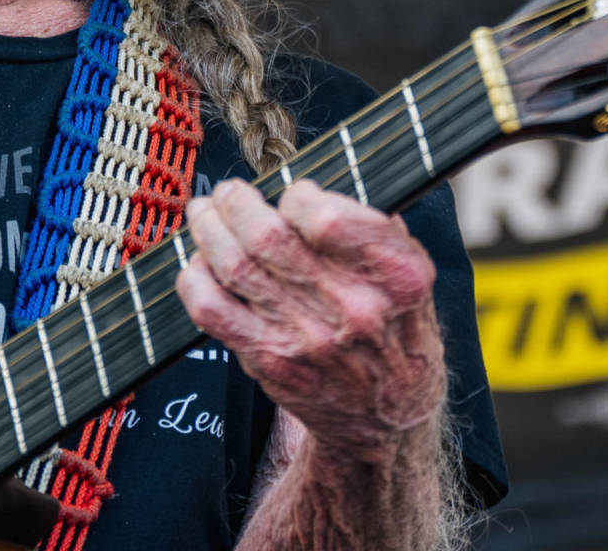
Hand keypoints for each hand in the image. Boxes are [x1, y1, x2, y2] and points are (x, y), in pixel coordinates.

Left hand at [176, 179, 444, 459]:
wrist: (385, 417)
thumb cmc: (396, 333)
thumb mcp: (413, 279)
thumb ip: (374, 231)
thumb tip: (311, 190)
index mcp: (398, 278)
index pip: (326, 218)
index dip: (297, 195)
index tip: (292, 194)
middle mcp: (353, 309)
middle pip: (269, 237)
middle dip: (236, 202)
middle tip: (228, 192)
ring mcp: (307, 338)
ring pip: (235, 265)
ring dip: (208, 229)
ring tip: (203, 213)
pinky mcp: (269, 360)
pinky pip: (212, 310)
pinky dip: (194, 278)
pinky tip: (197, 262)